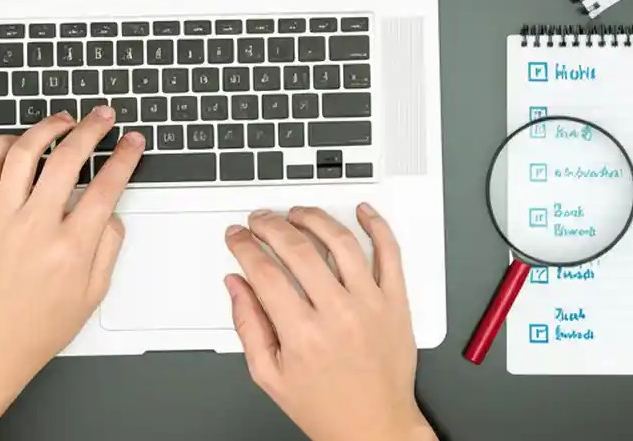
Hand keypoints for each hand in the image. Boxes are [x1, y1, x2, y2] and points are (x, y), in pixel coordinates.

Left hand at [0, 107, 143, 439]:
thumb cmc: (40, 324)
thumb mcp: (94, 293)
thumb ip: (109, 246)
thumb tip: (110, 211)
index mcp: (72, 247)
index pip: (106, 185)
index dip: (125, 157)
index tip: (132, 142)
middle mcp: (37, 226)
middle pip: (68, 157)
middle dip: (92, 128)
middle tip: (104, 116)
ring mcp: (4, 218)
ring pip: (26, 152)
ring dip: (49, 127)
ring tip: (66, 119)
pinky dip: (5, 145)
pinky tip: (21, 141)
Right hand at [224, 205, 435, 440]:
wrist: (375, 427)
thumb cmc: (325, 406)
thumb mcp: (270, 375)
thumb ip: (248, 326)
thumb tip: (236, 285)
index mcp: (303, 334)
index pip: (265, 272)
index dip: (245, 246)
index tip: (238, 237)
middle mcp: (338, 314)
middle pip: (298, 249)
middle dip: (271, 226)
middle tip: (260, 220)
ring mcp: (371, 304)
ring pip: (342, 242)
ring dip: (315, 218)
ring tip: (298, 214)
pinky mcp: (396, 302)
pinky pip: (390, 253)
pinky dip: (377, 226)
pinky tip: (362, 213)